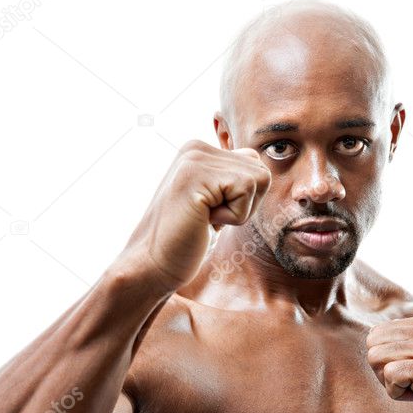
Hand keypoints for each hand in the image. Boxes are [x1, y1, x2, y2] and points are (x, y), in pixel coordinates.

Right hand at [118, 140, 270, 291]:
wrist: (151, 264)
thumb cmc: (185, 241)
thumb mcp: (213, 202)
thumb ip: (231, 181)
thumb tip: (261, 173)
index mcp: (199, 151)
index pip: (254, 165)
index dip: (243, 200)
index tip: (210, 213)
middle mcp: (196, 148)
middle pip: (261, 171)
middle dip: (245, 205)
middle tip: (209, 218)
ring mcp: (195, 158)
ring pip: (258, 179)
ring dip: (239, 211)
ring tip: (205, 218)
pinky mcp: (197, 174)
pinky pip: (246, 190)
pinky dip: (234, 216)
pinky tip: (203, 220)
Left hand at [365, 312, 412, 412]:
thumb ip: (397, 343)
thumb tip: (368, 337)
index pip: (375, 335)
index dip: (385, 362)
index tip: (412, 374)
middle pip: (372, 346)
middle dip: (384, 372)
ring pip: (377, 359)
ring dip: (392, 384)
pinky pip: (390, 375)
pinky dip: (399, 394)